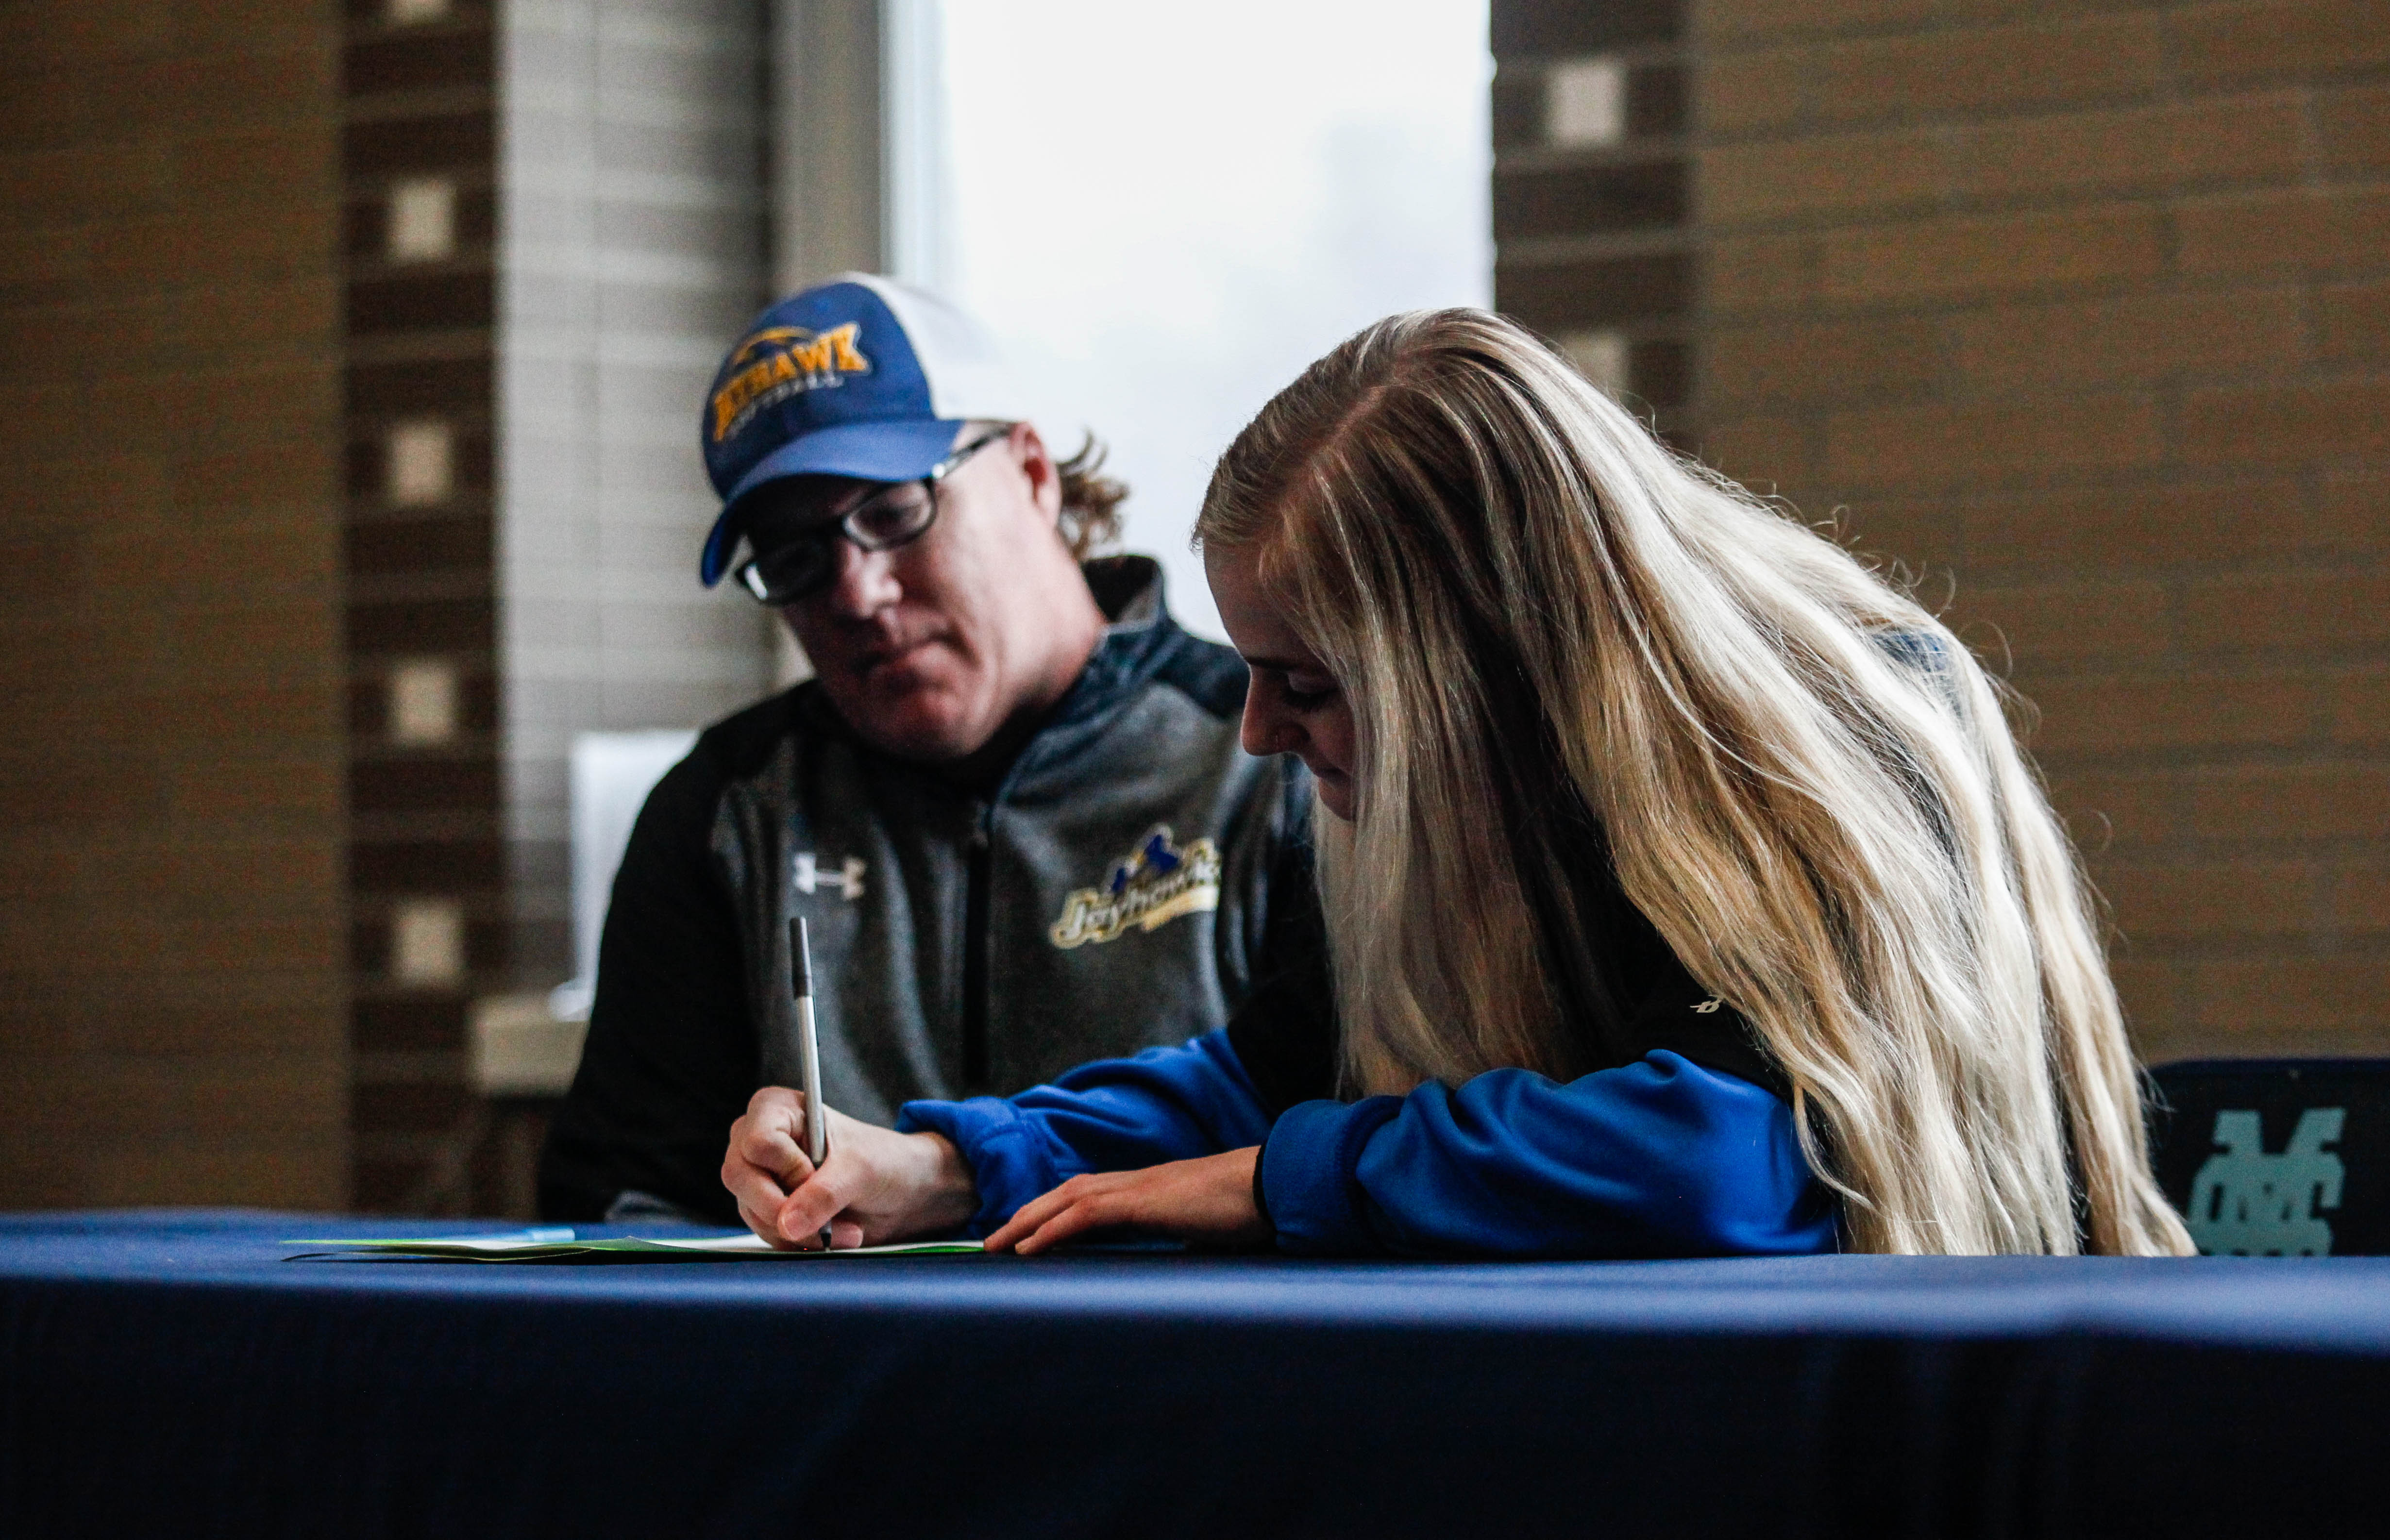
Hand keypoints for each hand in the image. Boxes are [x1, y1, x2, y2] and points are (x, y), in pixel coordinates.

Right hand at [722, 1087, 977, 1249]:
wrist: (900, 1191)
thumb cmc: (882, 1161)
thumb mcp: (860, 1171)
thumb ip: (824, 1194)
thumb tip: (787, 1224)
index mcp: (777, 1108)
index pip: (759, 1142)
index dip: (788, 1168)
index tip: (818, 1175)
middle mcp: (756, 1137)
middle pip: (740, 1177)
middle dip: (785, 1208)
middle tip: (827, 1220)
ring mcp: (757, 1175)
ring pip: (751, 1210)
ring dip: (799, 1231)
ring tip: (843, 1230)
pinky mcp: (763, 1206)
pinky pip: (763, 1231)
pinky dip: (797, 1241)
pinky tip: (827, 1237)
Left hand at [982, 1147, 1269, 1255]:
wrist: (1278, 1185)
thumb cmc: (1255, 1210)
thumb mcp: (1212, 1234)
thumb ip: (1190, 1246)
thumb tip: (1184, 1267)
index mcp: (1154, 1188)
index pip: (1093, 1193)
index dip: (1056, 1209)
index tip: (1029, 1231)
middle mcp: (1140, 1181)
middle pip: (1070, 1190)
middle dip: (1029, 1214)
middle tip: (994, 1240)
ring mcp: (1141, 1187)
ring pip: (1069, 1198)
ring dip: (1028, 1221)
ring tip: (997, 1244)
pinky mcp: (1145, 1202)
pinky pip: (1086, 1214)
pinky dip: (1052, 1229)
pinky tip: (1028, 1247)